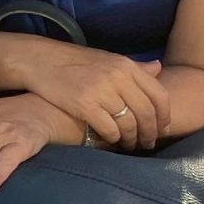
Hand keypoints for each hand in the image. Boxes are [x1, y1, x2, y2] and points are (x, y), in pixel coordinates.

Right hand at [3, 39, 168, 151]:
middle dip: (150, 132)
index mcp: (125, 65)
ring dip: (132, 139)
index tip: (163, 128)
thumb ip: (133, 67)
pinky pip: (109, 129)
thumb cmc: (74, 62)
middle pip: (146, 112)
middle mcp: (117, 76)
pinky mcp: (84, 104)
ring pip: (129, 123)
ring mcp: (101, 90)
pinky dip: (113, 138)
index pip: (159, 94)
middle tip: (148, 143)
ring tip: (129, 144)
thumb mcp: (106, 59)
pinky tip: (111, 140)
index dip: (164, 116)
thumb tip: (158, 69)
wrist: (40, 60)